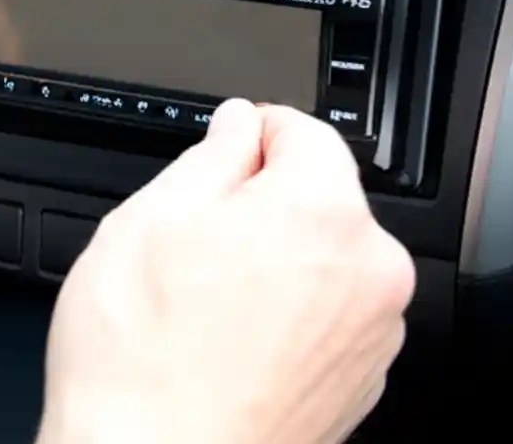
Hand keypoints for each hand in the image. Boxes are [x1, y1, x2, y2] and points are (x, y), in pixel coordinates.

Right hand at [38, 101, 415, 443]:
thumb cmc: (140, 363)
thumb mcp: (150, 220)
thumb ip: (211, 156)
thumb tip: (238, 127)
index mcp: (322, 212)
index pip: (306, 131)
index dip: (254, 133)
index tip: (228, 148)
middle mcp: (369, 272)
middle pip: (322, 199)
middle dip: (266, 205)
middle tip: (196, 242)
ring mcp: (372, 336)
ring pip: (325, 262)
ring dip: (279, 263)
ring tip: (207, 304)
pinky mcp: (360, 384)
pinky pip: (329, 319)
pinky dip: (290, 317)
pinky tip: (229, 342)